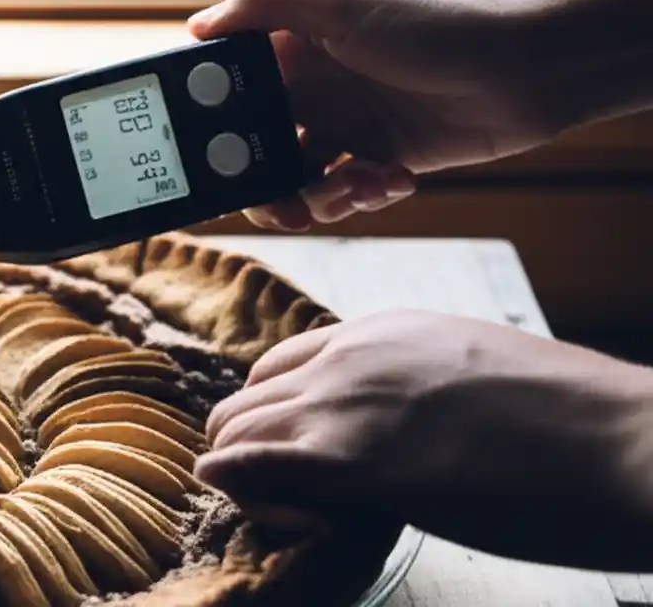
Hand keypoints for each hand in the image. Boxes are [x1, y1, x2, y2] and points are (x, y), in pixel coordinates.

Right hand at [189, 0, 572, 229]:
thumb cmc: (443, 20)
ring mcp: (347, 124)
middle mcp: (314, 83)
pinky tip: (392, 180)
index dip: (209, 120)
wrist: (537, 64)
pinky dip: (357, 198)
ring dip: (311, 197)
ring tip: (351, 188)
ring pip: (293, 180)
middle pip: (251, 145)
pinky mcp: (382, 159)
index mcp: (293, 42)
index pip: (227, 84)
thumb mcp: (343, 1)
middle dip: (254, 177)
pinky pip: (343, 194)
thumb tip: (196, 28)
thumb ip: (263, 4)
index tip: (204, 153)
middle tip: (273, 198)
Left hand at [195, 310, 652, 570]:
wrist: (620, 442)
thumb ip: (408, 391)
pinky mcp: (348, 463)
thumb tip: (391, 427)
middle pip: (243, 404)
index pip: (278, 370)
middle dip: (250, 453)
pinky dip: (241, 490)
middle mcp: (345, 358)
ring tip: (304, 514)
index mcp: (376, 332)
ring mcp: (341, 406)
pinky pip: (249, 468)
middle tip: (298, 500)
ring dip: (247, 478)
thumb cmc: (565, 421)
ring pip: (232, 435)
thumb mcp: (468, 374)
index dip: (279, 421)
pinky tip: (279, 513)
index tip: (309, 463)